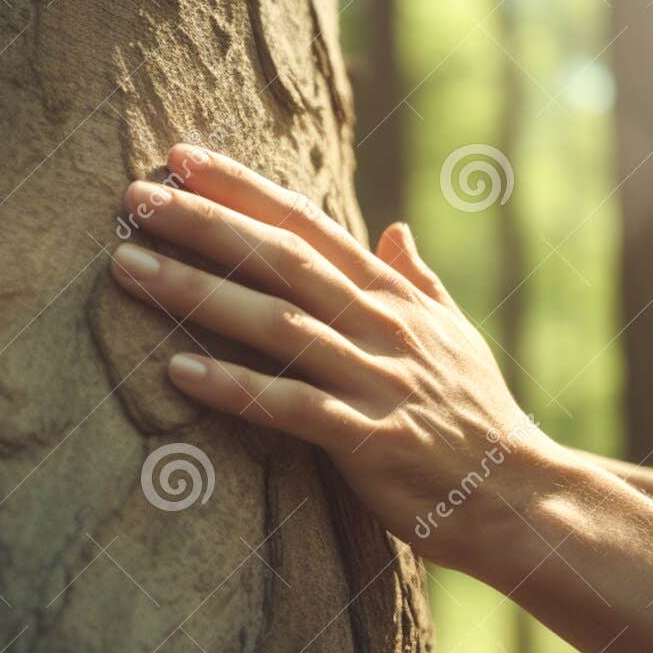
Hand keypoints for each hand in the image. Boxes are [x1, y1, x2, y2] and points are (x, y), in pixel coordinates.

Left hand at [109, 144, 564, 575]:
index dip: (244, 187)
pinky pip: (293, 408)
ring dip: (200, 293)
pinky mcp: (371, 441)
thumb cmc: (478, 416)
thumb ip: (416, 281)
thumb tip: (394, 231)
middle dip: (205, 223)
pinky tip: (177, 373)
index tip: (182, 157)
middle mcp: (382, 325)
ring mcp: (377, 381)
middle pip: (281, 259)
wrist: (522, 495)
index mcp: (393, 295)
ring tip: (130, 268)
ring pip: (278, 324)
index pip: (308, 224)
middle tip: (134, 199)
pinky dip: (235, 388)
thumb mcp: (453, 335)